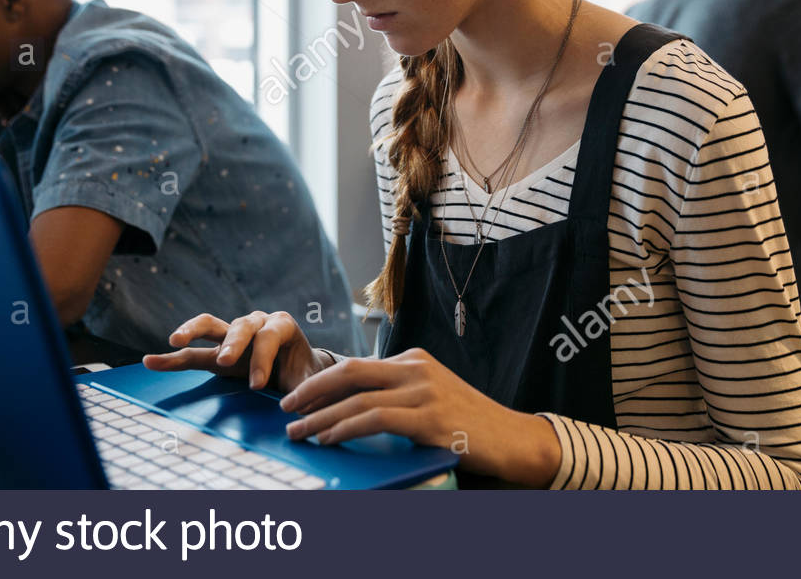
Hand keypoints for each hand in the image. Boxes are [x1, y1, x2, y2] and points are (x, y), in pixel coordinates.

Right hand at [143, 310, 330, 394]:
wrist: (299, 370)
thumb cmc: (304, 374)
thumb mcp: (309, 381)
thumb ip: (306, 390)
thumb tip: (301, 409)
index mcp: (282, 326)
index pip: (270, 337)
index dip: (263, 359)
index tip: (258, 384)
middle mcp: (257, 322)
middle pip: (241, 325)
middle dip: (233, 343)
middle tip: (225, 360)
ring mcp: (235, 333)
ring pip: (210, 325)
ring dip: (192, 332)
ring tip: (174, 342)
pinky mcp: (218, 347)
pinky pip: (194, 348)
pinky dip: (173, 355)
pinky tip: (151, 360)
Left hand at [278, 346, 561, 485]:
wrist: (515, 441)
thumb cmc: (471, 427)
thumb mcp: (432, 401)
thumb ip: (399, 399)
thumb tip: (355, 411)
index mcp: (415, 360)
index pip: (357, 366)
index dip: (322, 382)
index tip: (297, 398)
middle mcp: (417, 368)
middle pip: (350, 372)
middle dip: (311, 390)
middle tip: (285, 409)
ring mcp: (424, 391)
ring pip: (357, 398)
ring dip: (320, 417)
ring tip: (297, 432)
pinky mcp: (430, 417)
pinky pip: (375, 419)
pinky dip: (345, 428)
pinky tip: (328, 438)